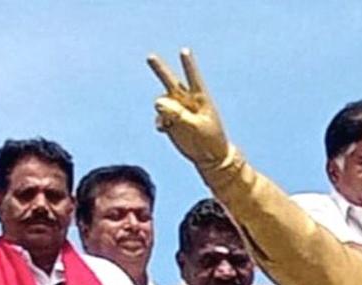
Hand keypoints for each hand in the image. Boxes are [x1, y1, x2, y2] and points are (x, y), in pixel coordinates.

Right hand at [148, 49, 232, 169]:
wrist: (211, 157)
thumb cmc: (211, 140)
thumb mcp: (196, 126)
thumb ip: (178, 114)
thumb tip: (158, 102)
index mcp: (200, 98)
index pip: (193, 78)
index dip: (188, 65)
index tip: (184, 50)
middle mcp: (187, 101)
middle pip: (171, 82)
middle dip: (160, 70)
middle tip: (150, 56)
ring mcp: (178, 111)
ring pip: (162, 101)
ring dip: (161, 109)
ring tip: (167, 122)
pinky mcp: (171, 122)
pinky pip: (159, 117)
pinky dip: (159, 122)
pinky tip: (163, 129)